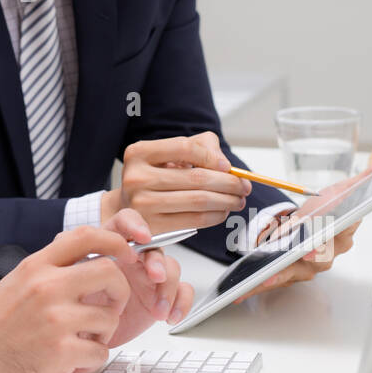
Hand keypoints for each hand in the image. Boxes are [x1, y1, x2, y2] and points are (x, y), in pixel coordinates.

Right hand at [0, 225, 133, 372]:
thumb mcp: (17, 282)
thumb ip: (48, 268)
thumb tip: (81, 254)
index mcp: (36, 267)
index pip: (85, 236)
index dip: (115, 242)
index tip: (127, 254)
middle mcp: (47, 287)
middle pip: (111, 273)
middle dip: (120, 292)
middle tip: (111, 306)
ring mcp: (56, 318)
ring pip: (110, 317)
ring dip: (103, 334)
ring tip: (81, 340)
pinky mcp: (62, 350)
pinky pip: (100, 351)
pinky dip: (91, 359)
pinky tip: (73, 360)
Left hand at [77, 209, 194, 353]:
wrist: (82, 333)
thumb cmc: (75, 301)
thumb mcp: (66, 277)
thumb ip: (65, 255)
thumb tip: (62, 239)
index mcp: (111, 244)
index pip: (126, 222)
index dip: (136, 225)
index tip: (142, 237)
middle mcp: (133, 257)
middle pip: (153, 247)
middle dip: (157, 261)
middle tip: (155, 276)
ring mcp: (148, 277)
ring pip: (171, 268)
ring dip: (168, 287)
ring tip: (158, 309)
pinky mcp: (160, 296)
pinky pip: (181, 292)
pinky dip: (181, 303)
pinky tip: (171, 317)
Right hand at [102, 133, 247, 232]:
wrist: (128, 206)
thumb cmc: (154, 177)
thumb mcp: (170, 153)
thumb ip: (200, 146)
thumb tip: (224, 164)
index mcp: (139, 152)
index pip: (185, 148)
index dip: (212, 157)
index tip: (228, 166)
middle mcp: (136, 177)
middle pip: (196, 177)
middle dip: (228, 182)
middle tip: (243, 186)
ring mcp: (143, 203)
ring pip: (199, 200)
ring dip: (226, 200)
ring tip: (237, 199)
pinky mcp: (153, 226)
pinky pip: (195, 220)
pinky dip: (215, 215)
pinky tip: (222, 211)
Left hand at [232, 146, 371, 303]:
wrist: (322, 219)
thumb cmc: (333, 206)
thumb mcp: (347, 189)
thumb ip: (366, 178)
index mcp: (343, 232)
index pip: (335, 239)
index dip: (323, 245)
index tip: (310, 248)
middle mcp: (330, 253)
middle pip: (313, 261)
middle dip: (292, 266)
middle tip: (273, 270)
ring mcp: (312, 264)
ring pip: (293, 272)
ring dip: (273, 278)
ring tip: (254, 281)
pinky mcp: (294, 270)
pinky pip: (279, 277)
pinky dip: (263, 283)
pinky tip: (247, 287)